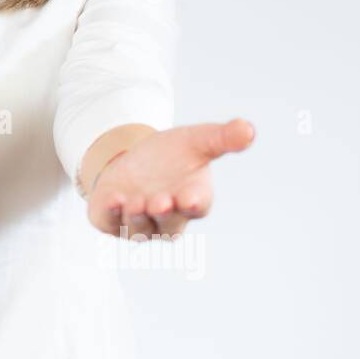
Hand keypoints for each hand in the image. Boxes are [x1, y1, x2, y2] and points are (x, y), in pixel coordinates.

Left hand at [87, 118, 254, 239]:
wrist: (134, 160)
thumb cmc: (172, 156)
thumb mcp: (196, 141)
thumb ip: (222, 138)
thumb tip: (249, 129)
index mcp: (193, 200)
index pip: (197, 208)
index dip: (194, 204)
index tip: (191, 198)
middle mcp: (168, 217)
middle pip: (169, 224)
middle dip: (165, 214)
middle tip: (161, 202)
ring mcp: (139, 222)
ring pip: (140, 229)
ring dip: (137, 217)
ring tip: (136, 202)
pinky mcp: (111, 218)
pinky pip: (110, 222)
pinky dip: (111, 214)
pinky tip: (112, 199)